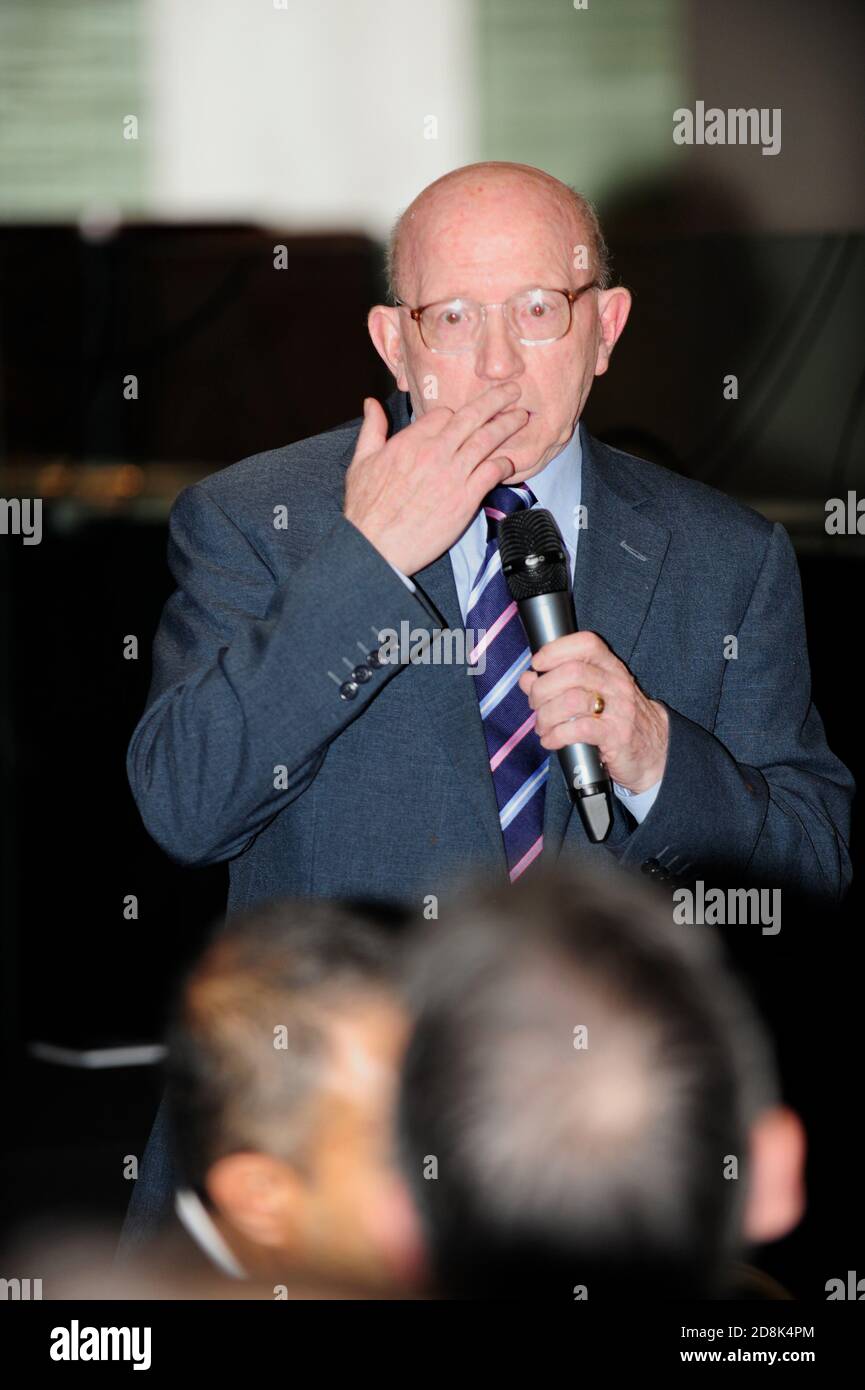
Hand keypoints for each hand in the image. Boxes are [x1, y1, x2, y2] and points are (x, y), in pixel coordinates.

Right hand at [343, 383, 528, 573]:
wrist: (376, 545)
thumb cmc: (365, 509)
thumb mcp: (361, 461)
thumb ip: (371, 429)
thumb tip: (370, 403)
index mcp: (410, 440)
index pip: (442, 413)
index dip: (454, 414)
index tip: (460, 419)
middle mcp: (435, 452)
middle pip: (472, 416)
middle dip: (496, 400)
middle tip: (513, 390)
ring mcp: (453, 474)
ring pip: (487, 440)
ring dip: (507, 425)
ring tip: (521, 416)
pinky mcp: (465, 498)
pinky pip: (492, 472)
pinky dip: (504, 464)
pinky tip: (510, 462)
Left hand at [518, 631, 668, 792]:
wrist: (655, 750)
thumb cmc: (617, 719)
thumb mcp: (592, 694)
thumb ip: (556, 683)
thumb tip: (527, 678)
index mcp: (610, 667)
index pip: (586, 643)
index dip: (555, 650)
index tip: (538, 664)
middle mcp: (616, 683)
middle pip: (571, 672)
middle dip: (542, 689)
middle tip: (536, 704)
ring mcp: (619, 709)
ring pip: (572, 701)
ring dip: (546, 716)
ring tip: (543, 726)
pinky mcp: (616, 736)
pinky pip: (579, 729)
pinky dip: (556, 735)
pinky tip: (551, 740)